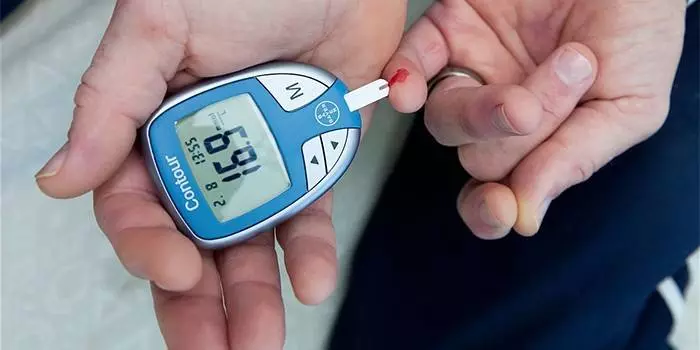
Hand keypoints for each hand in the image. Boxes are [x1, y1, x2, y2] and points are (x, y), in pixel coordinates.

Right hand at [35, 0, 405, 347]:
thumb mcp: (160, 23)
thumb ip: (111, 98)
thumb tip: (60, 178)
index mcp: (154, 122)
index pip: (137, 203)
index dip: (150, 245)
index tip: (179, 272)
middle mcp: (204, 151)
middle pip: (191, 242)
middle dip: (200, 304)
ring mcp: (261, 160)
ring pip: (249, 244)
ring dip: (253, 298)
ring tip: (261, 341)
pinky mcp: (313, 158)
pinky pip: (308, 215)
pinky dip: (310, 251)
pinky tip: (312, 281)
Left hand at [384, 0, 685, 238]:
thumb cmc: (637, 27)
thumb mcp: (628, 104)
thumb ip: (576, 158)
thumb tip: (525, 218)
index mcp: (539, 142)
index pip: (497, 193)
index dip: (490, 210)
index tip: (502, 208)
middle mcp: (498, 116)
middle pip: (478, 158)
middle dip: (523, 135)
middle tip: (577, 77)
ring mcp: (472, 72)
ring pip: (446, 121)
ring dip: (485, 112)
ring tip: (558, 66)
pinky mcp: (449, 28)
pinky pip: (411, 63)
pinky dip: (403, 79)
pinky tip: (409, 90)